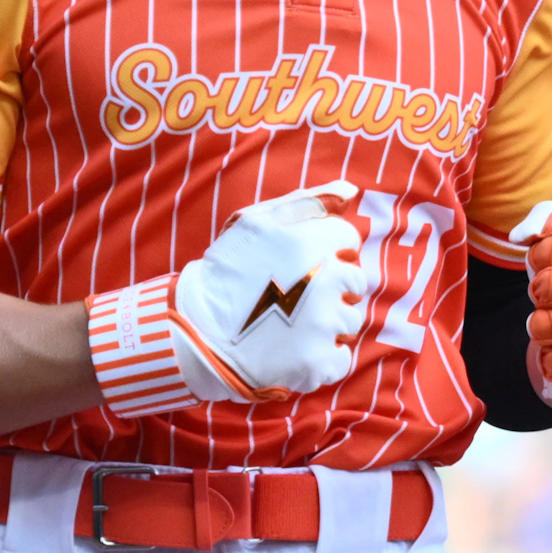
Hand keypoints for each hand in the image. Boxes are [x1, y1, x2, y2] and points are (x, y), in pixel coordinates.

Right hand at [92, 183, 368, 412]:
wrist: (197, 331)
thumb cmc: (226, 272)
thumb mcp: (257, 222)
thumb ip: (307, 202)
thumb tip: (350, 191)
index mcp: (311, 243)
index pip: (347, 241)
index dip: (326, 251)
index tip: (301, 264)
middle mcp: (324, 280)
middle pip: (354, 282)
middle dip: (331, 288)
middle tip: (295, 298)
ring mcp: (323, 324)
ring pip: (350, 320)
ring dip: (328, 323)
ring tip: (292, 325)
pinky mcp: (317, 361)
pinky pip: (340, 359)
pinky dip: (323, 358)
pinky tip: (296, 351)